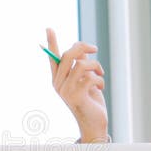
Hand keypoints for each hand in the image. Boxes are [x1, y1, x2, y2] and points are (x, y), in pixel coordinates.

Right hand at [46, 28, 108, 142]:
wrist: (94, 123)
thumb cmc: (90, 100)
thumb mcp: (85, 79)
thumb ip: (81, 65)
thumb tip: (82, 49)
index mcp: (58, 78)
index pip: (53, 57)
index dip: (51, 43)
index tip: (49, 28)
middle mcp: (58, 84)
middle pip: (68, 55)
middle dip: (83, 48)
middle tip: (94, 48)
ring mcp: (66, 91)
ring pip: (82, 65)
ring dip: (96, 66)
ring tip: (100, 73)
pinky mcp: (76, 96)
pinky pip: (91, 77)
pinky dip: (100, 79)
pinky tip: (101, 87)